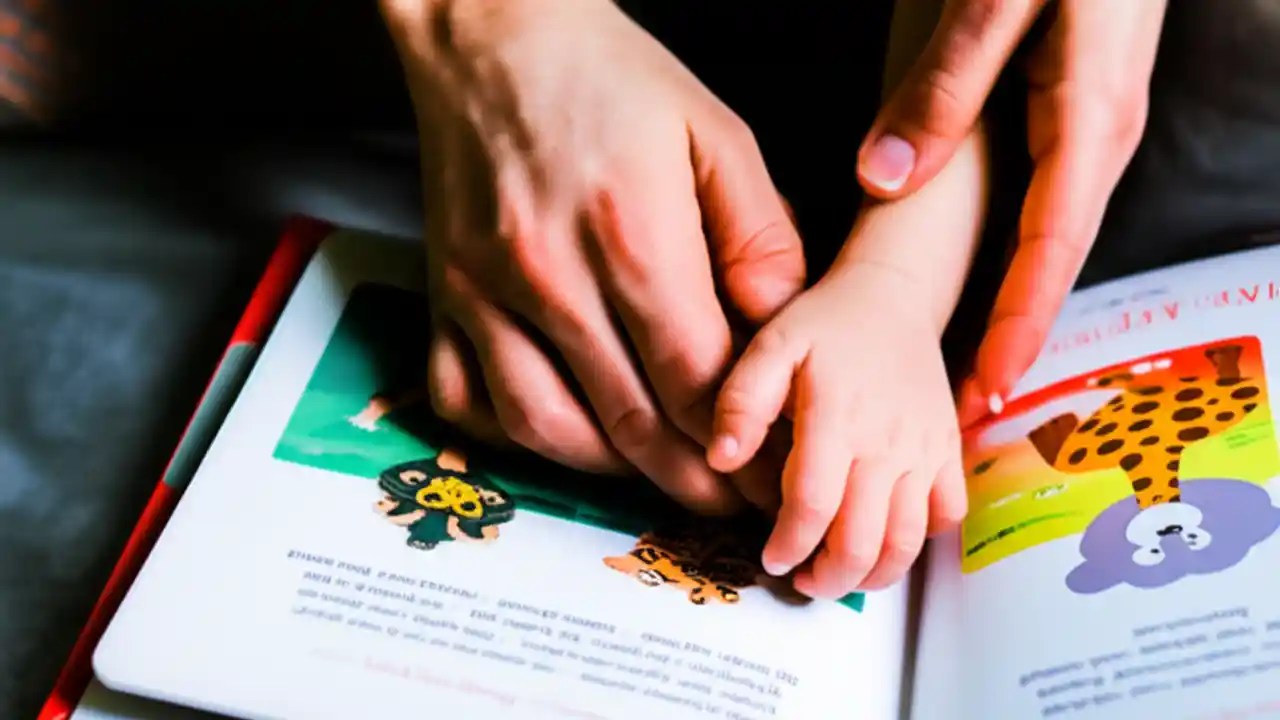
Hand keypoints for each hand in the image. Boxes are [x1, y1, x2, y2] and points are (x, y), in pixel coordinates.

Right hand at [379, 0, 804, 511]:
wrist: (490, 33)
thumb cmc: (610, 77)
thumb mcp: (715, 133)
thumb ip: (759, 238)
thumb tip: (783, 329)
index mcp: (632, 233)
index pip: (700, 381)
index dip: (748, 445)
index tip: (779, 472)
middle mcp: (549, 275)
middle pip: (634, 422)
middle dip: (696, 481)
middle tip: (735, 506)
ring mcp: (482, 293)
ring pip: (550, 430)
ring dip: (615, 472)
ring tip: (662, 478)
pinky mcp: (440, 296)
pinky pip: (469, 402)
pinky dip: (518, 438)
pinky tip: (568, 437)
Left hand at [706, 265, 967, 597]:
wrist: (892, 296)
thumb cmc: (823, 323)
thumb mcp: (770, 345)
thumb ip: (742, 402)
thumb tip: (722, 459)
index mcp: (838, 418)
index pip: (815, 506)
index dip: (790, 545)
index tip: (771, 558)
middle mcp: (887, 442)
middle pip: (863, 540)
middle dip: (828, 576)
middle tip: (802, 579)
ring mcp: (925, 450)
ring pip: (907, 541)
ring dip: (871, 573)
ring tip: (838, 573)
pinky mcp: (948, 450)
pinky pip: (946, 515)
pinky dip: (918, 542)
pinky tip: (884, 538)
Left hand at [856, 0, 1168, 423]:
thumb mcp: (996, 2)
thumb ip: (943, 88)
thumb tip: (883, 177)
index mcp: (1088, 120)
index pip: (1051, 248)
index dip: (1017, 323)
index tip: (985, 386)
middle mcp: (1098, 135)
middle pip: (1056, 258)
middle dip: (1016, 335)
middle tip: (969, 404)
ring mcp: (1091, 124)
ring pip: (1053, 235)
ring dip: (1016, 302)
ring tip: (973, 364)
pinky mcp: (1073, 107)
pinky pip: (1048, 200)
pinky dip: (1020, 255)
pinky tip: (990, 280)